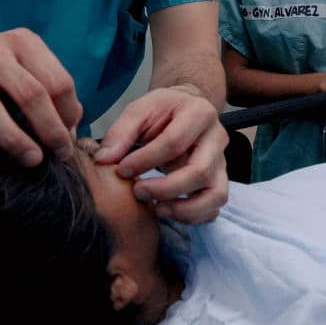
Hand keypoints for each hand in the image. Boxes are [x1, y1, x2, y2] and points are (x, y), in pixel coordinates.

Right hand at [0, 28, 80, 165]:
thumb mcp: (23, 67)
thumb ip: (49, 90)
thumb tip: (71, 130)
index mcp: (20, 42)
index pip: (57, 80)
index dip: (69, 113)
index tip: (69, 135)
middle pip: (30, 94)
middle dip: (50, 129)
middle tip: (59, 153)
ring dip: (15, 140)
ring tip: (32, 160)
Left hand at [96, 86, 228, 223]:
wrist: (187, 108)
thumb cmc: (163, 110)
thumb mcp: (140, 109)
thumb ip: (121, 132)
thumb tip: (104, 159)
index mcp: (199, 113)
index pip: (174, 143)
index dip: (145, 160)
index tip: (121, 169)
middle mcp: (217, 138)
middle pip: (199, 172)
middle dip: (164, 188)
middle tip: (137, 192)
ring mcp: (221, 162)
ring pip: (215, 195)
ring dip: (184, 209)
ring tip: (156, 208)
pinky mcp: (219, 180)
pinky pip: (214, 207)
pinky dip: (193, 216)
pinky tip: (168, 210)